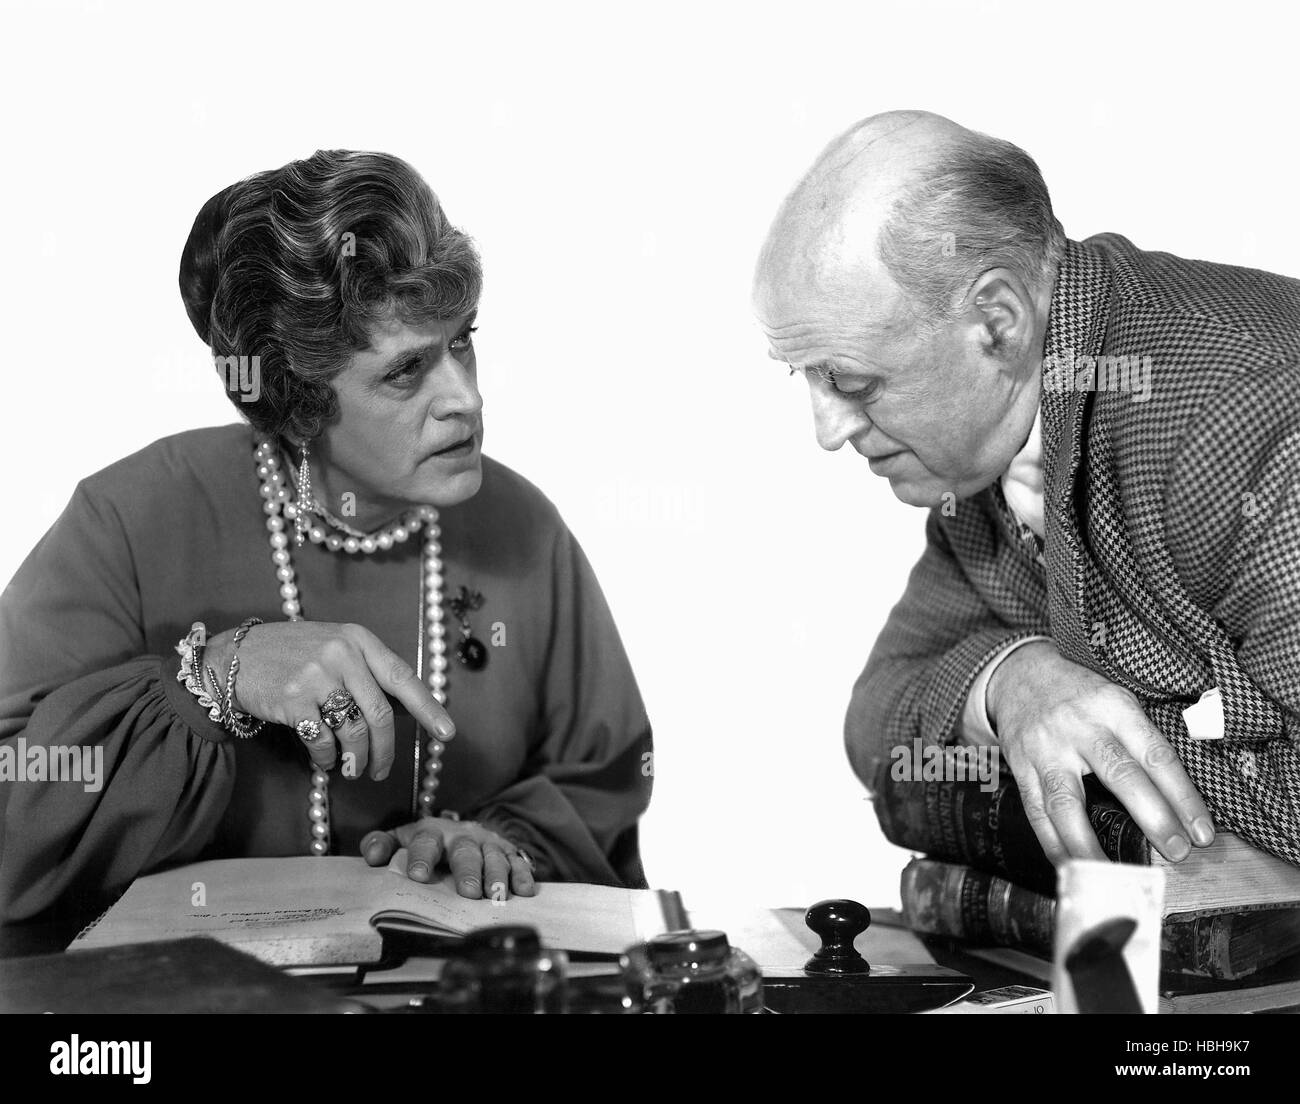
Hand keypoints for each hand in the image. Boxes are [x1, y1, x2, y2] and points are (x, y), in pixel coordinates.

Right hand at [204, 620, 454, 780]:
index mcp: (359, 639)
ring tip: (352, 768)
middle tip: (380, 770)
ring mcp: (317, 675)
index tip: (447, 733)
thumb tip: (401, 713)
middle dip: (385, 750)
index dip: (428, 708)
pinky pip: (323, 741)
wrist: (234, 658)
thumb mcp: (334, 646)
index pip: (403, 677)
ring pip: (354, 731)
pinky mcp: (293, 699)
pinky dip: (326, 757)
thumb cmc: (291, 656)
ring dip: (356, 759)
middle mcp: (342, 654)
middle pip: (380, 714)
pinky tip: (323, 759)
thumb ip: (366, 671)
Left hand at [361, 819, 536, 898]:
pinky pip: (519, 861)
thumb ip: (382, 844)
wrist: (462, 831)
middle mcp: (463, 836)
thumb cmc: (428, 843)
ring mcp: (488, 844)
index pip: (425, 842)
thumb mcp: (402, 839)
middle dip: (467, 871)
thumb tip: (371, 857)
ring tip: (496, 896)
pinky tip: (525, 891)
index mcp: (432, 833)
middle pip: (466, 852)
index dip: (421, 856)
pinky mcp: (509, 852)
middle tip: (467, 893)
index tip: (418, 876)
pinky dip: (523, 875)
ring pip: (495, 857)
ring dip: (497, 876)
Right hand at [986, 641, 1214, 864]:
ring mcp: (1045, 749)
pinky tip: (1072, 867)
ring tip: (1116, 876)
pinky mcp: (1021, 768)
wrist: (1020, 677)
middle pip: (1119, 775)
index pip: (1156, 755)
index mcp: (1113, 708)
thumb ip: (1142, 742)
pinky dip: (1054, 844)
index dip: (1183, 796)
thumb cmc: (1081, 696)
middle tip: (1177, 851)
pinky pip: (1036, 812)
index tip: (1201, 833)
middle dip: (1152, 818)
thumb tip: (1179, 804)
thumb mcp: (1118, 700)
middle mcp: (1079, 727)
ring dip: (1091, 844)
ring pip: (1068, 802)